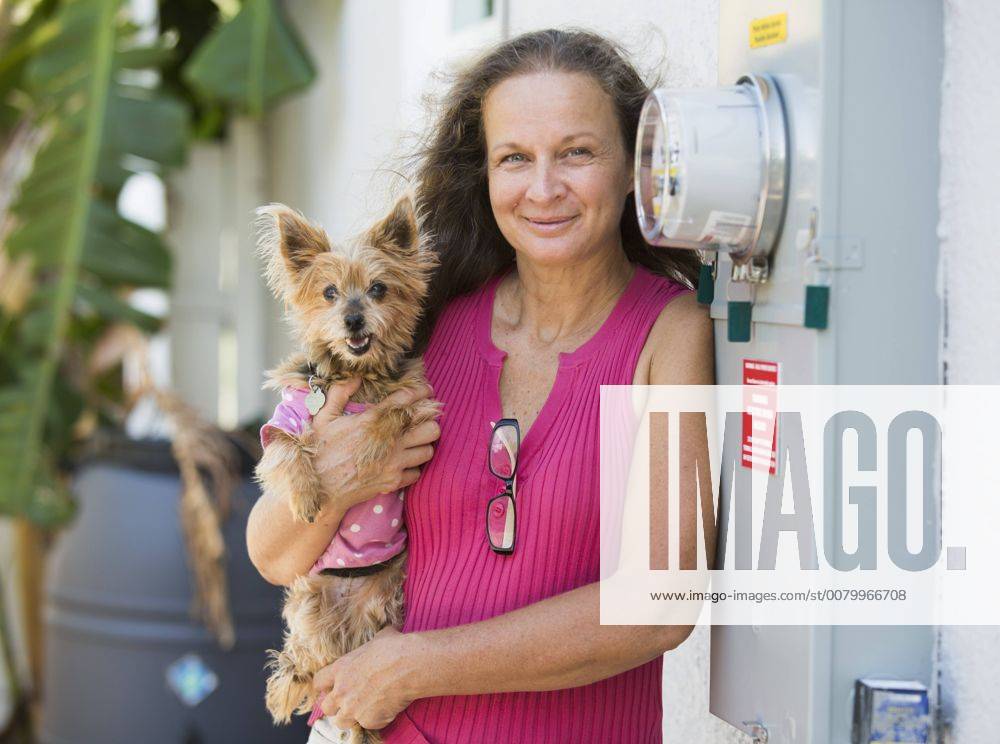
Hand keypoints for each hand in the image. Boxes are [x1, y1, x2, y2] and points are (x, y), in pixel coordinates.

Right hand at [311, 380, 438, 511]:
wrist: (319, 488)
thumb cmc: (320, 450)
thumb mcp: (324, 417)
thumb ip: (340, 393)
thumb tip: (355, 377)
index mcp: (373, 421)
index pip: (407, 400)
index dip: (422, 392)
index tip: (427, 390)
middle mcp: (389, 441)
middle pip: (431, 429)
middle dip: (428, 423)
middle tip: (420, 423)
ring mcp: (393, 463)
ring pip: (428, 451)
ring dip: (423, 446)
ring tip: (414, 443)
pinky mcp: (393, 481)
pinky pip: (417, 473)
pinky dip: (413, 468)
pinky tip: (402, 464)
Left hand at [313, 627, 421, 730]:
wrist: (409, 665)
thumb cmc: (394, 648)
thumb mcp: (378, 638)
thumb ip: (371, 646)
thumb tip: (383, 636)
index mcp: (340, 669)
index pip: (319, 682)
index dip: (325, 686)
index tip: (332, 687)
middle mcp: (342, 691)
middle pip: (326, 708)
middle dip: (336, 706)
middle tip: (349, 702)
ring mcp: (354, 708)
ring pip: (342, 722)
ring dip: (351, 717)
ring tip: (365, 709)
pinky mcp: (370, 720)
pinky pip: (369, 724)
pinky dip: (376, 719)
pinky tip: (387, 709)